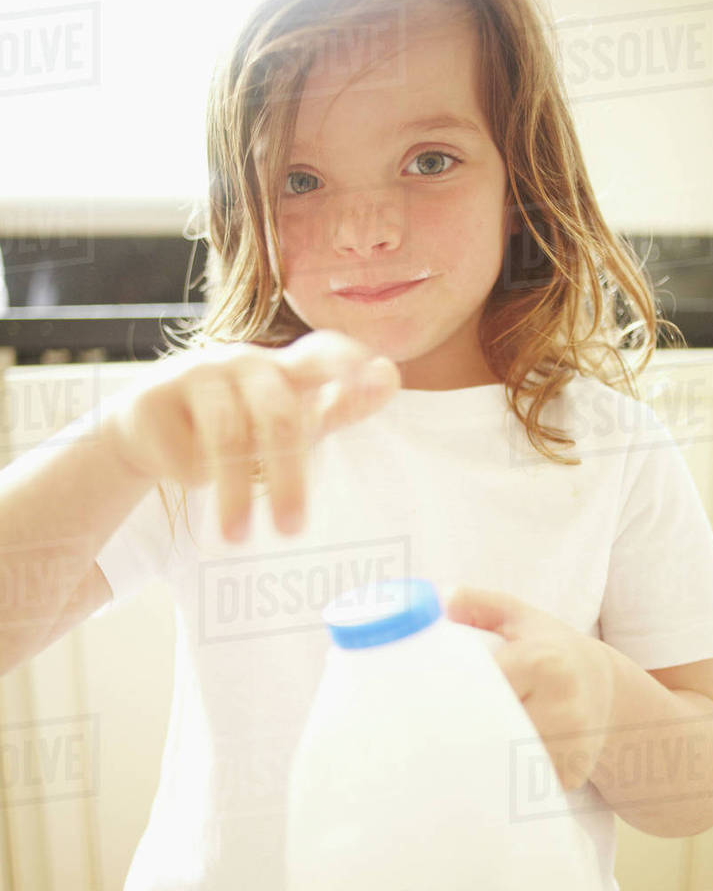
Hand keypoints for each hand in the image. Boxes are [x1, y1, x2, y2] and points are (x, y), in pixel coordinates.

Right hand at [105, 329, 399, 540]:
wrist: (142, 427)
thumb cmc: (231, 424)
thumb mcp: (283, 419)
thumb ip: (335, 405)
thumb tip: (391, 377)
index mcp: (282, 369)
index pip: (322, 352)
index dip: (350, 363)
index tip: (382, 379)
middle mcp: (243, 363)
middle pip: (278, 415)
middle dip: (287, 478)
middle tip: (291, 530)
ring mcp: (197, 374)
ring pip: (227, 435)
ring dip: (235, 493)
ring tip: (236, 539)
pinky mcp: (153, 397)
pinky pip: (181, 451)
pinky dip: (188, 477)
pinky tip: (184, 480)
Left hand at [444, 585, 615, 792]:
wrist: (604, 687)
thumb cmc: (550, 648)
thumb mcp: (519, 616)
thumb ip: (480, 603)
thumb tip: (442, 601)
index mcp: (543, 663)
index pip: (486, 686)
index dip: (458, 693)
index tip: (431, 698)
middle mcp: (563, 706)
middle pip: (491, 727)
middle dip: (464, 728)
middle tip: (437, 726)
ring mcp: (570, 745)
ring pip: (502, 758)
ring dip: (481, 752)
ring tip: (469, 738)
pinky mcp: (571, 774)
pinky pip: (520, 779)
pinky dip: (503, 771)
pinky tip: (496, 757)